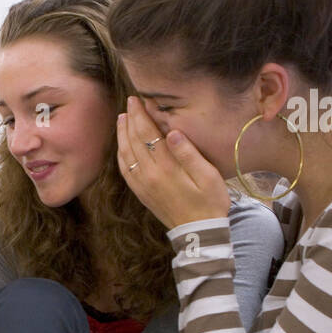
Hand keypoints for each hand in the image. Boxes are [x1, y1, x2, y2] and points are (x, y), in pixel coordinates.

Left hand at [117, 96, 230, 229]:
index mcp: (165, 168)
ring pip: (126, 154)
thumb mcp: (208, 176)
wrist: (199, 232)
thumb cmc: (210, 202)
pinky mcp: (141, 193)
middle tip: (129, 102)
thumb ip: (189, 153)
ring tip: (122, 118)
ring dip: (122, 134)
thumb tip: (171, 131)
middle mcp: (149, 175)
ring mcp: (142, 185)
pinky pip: (125, 170)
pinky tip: (122, 145)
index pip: (148, 134)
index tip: (137, 100)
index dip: (141, 115)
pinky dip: (121, 154)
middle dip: (130, 119)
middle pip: (134, 141)